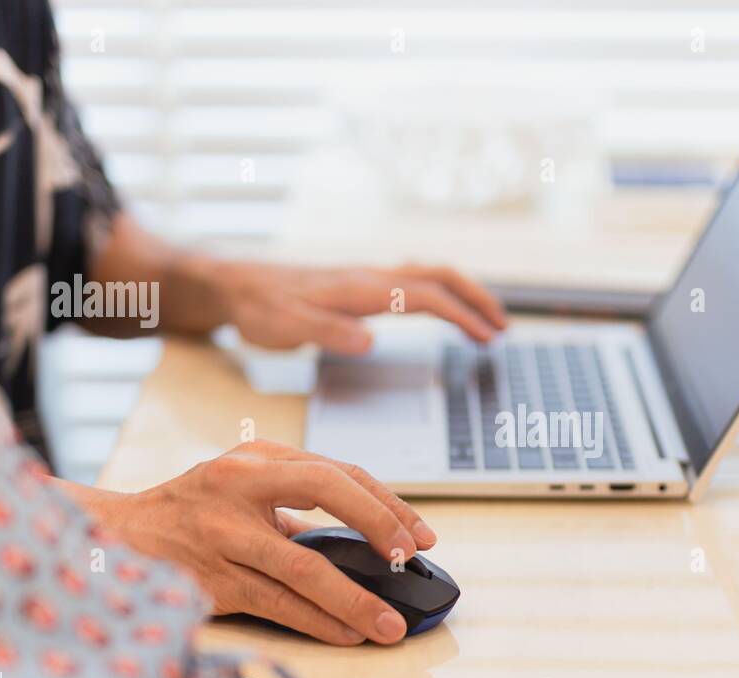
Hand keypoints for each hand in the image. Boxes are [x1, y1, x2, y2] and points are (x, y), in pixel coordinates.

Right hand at [72, 441, 436, 644]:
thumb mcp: (242, 491)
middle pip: (329, 494)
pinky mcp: (211, 578)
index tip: (420, 535)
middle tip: (412, 563)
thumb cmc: (190, 516)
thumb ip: (296, 509)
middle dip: (382, 529)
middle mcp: (239, 485)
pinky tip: (349, 633)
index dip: (387, 504)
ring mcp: (223, 533)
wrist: (112, 538)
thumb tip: (368, 546)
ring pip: (305, 566)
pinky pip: (278, 604)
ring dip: (357, 600)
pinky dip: (320, 621)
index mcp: (257, 459)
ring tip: (391, 624)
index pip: (338, 472)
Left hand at [205, 261, 507, 353]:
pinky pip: (413, 283)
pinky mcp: (360, 286)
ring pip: (429, 276)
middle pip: (439, 276)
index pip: (426, 296)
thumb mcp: (285, 326)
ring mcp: (367, 279)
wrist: (235, 285)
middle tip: (503, 327)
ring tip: (485, 321)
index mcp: (361, 288)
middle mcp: (370, 278)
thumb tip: (370, 341)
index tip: (489, 338)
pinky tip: (443, 309)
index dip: (462, 316)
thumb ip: (326, 333)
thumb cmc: (259, 307)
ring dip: (463, 295)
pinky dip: (440, 294)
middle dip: (477, 299)